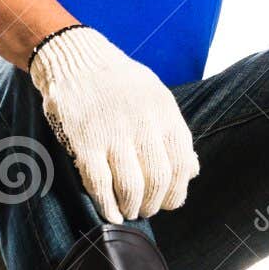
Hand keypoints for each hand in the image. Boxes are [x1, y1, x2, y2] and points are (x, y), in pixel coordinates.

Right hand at [29, 26, 198, 223]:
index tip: (170, 202)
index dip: (178, 192)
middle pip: (158, 180)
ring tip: (128, 211)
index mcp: (165, 112)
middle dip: (154, 204)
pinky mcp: (85, 141)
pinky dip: (106, 205)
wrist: (75, 57)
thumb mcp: (156, 97)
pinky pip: (99, 183)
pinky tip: (110, 212)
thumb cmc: (119, 81)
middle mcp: (142, 123)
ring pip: (130, 186)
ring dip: (131, 207)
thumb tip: (193, 169)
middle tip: (146, 210)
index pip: (183, 164)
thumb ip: (173, 132)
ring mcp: (112, 133)